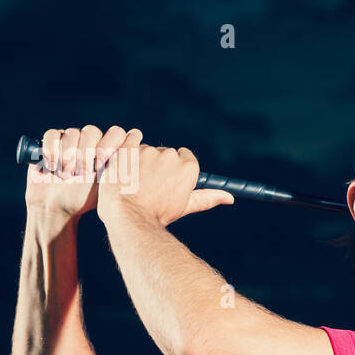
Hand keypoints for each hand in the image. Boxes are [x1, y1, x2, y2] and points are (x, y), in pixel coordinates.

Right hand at [25, 125, 140, 218]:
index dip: (109, 144)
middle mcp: (90, 141)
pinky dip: (51, 150)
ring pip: (72, 133)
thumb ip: (122, 168)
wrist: (58, 205)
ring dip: (68, 156)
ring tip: (67, 176)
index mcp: (107, 149)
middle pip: (91, 131)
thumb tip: (139, 148)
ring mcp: (70, 139)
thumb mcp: (109, 186)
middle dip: (86, 153)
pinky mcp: (51, 140)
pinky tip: (52, 167)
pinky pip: (52, 134)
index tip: (101, 164)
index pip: (115, 133)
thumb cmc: (86, 198)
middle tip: (82, 173)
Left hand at [96, 139, 233, 227]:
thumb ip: (207, 198)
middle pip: (165, 154)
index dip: (174, 169)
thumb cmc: (157, 213)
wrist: (128, 216)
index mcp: (188, 168)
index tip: (166, 180)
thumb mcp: (184, 206)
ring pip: (146, 149)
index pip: (185, 157)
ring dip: (140, 160)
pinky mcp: (128, 148)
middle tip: (148, 185)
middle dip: (157, 165)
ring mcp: (149, 151)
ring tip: (133, 182)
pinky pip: (129, 138)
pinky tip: (125, 163)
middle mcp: (171, 156)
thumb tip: (229, 198)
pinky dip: (127, 147)